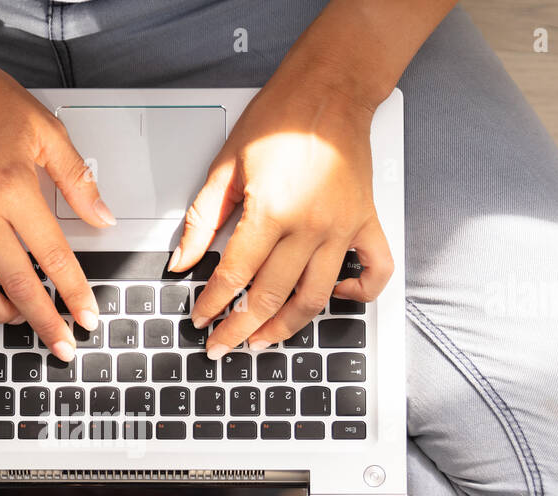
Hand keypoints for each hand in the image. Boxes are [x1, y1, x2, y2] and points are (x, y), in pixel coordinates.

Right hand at [0, 55, 115, 360]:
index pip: (53, 258)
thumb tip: (102, 218)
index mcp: (13, 192)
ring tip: (18, 323)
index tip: (86, 317)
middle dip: (43, 321)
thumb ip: (77, 181)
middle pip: (16, 283)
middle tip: (61, 345)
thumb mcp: (45, 131)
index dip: (73, 294)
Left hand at [170, 76, 393, 358]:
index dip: (213, 304)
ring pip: (315, 298)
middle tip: (222, 346)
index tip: (201, 320)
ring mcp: (342, 228)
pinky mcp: (366, 222)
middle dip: (240, 328)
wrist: (330, 88)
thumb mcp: (226, 166)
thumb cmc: (279, 119)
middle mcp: (310, 226)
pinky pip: (375, 271)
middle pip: (271, 296)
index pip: (235, 275)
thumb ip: (202, 220)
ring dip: (286, 327)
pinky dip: (358, 294)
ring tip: (262, 340)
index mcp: (272, 211)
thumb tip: (182, 262)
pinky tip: (335, 298)